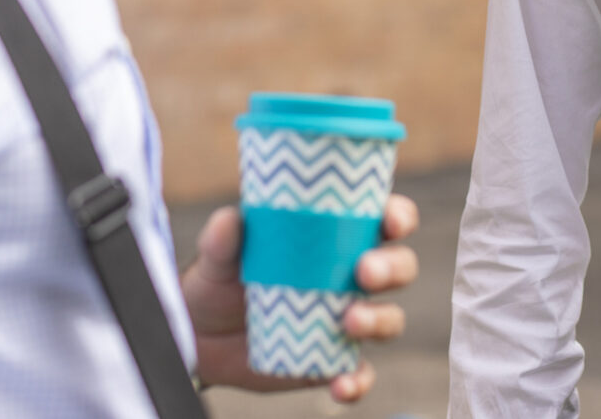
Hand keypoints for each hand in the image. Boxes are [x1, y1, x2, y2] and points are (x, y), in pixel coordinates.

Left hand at [183, 193, 420, 401]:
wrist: (201, 337)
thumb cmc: (220, 280)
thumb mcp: (218, 256)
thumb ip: (223, 238)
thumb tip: (230, 220)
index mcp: (336, 237)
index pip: (384, 219)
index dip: (398, 216)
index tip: (391, 221)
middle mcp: (351, 276)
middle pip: (399, 267)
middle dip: (392, 268)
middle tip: (364, 272)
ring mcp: (347, 319)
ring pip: (390, 318)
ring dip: (380, 319)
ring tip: (349, 322)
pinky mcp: (335, 360)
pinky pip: (361, 373)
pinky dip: (357, 382)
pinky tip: (339, 385)